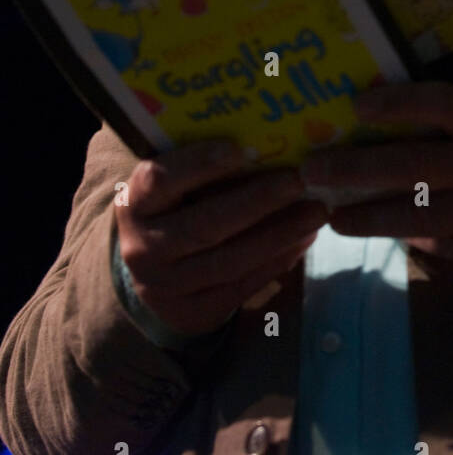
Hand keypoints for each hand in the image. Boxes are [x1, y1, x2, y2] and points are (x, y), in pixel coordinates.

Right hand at [115, 140, 327, 335]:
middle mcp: (143, 247)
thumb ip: (205, 168)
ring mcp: (165, 285)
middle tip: (299, 180)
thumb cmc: (176, 210)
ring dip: (279, 234)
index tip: (241, 147)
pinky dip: (278, 260)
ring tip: (316, 211)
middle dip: (258, 201)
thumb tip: (267, 142)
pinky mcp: (193, 312)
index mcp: (134, 203)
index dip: (199, 164)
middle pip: (205, 225)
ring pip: (229, 260)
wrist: (156, 274)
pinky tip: (304, 238)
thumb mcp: (175, 186)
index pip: (161, 180)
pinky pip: (242, 286)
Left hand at [299, 81, 452, 281]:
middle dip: (358, 168)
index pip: (447, 105)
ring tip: (333, 216)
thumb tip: (371, 112)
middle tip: (312, 169)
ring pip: (420, 216)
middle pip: (418, 166)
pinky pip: (437, 246)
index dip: (401, 104)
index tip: (357, 105)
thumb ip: (451, 121)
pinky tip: (371, 234)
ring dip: (369, 217)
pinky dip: (403, 239)